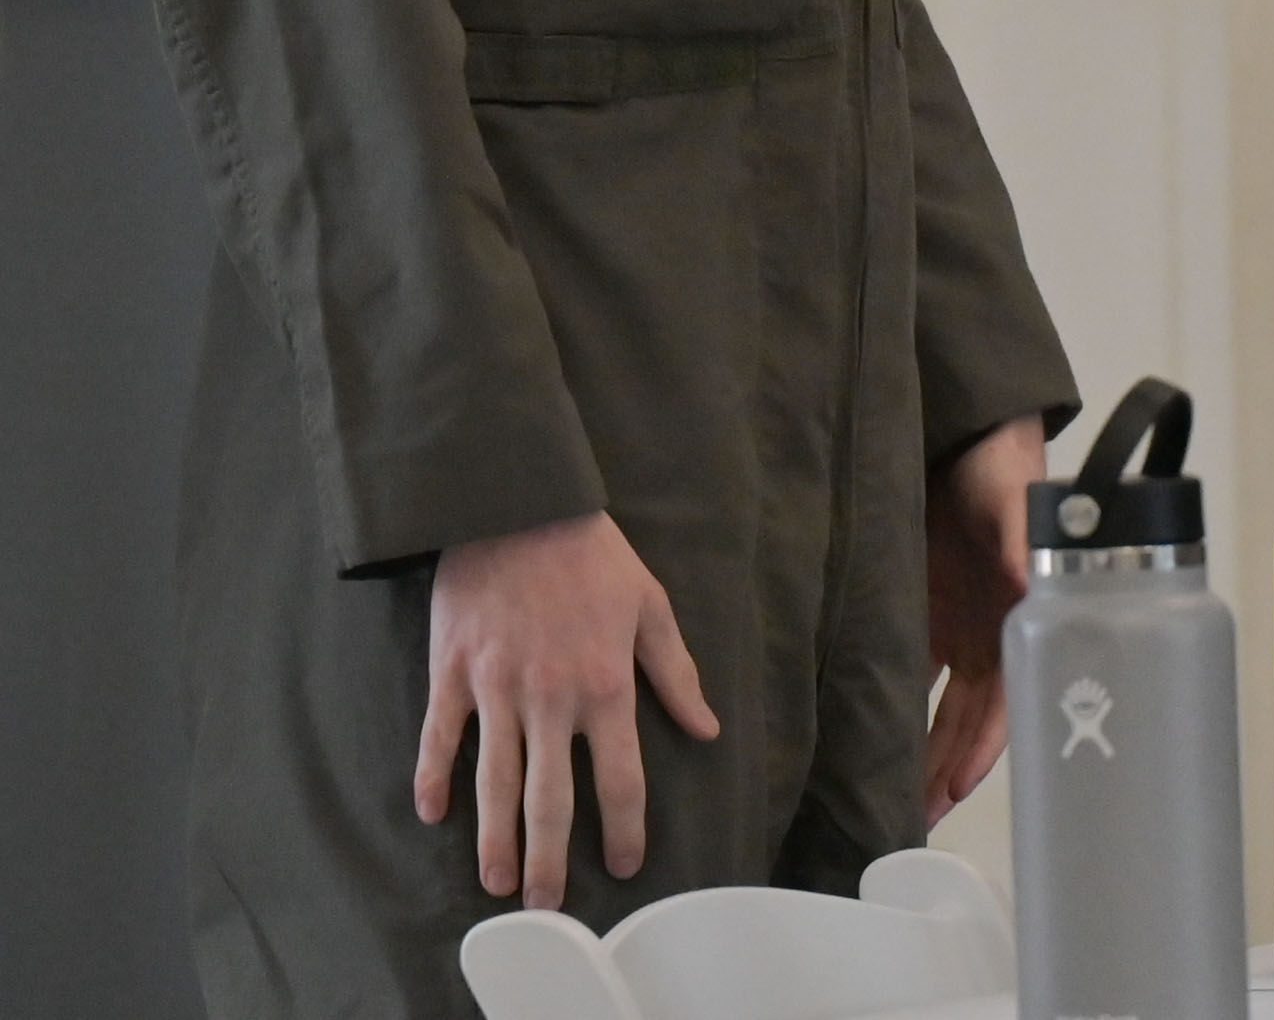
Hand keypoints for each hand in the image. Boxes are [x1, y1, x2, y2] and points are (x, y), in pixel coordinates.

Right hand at [416, 511, 718, 911]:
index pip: (620, 777)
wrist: (517, 505)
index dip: (624, 827)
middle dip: (551, 858)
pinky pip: (439, 738)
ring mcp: (495, 689)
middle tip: (548, 906)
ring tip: (498, 883)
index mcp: (605, 686)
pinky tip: (431, 815)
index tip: (624, 863)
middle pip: (550, 798)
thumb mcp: (650, 607)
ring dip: (494, 838)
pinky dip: (433, 778)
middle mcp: (550, 700)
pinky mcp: (451, 673)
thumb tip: (704, 728)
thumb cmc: (592, 555)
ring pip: (493, 782)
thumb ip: (675, 673)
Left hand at [922, 414, 1050, 825]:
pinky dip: (887, 710)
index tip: (956, 789)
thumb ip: (1015, 537)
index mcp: (1014, 614)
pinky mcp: (916, 611)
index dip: (983, 746)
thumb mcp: (1012, 496)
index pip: (1002, 699)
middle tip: (914, 822)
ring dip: (919, 754)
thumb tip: (1020, 580)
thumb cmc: (1001, 462)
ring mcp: (950, 625)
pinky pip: (904, 675)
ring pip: (935, 709)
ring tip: (887, 805)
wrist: (969, 428)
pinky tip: (856, 742)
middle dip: (945, 770)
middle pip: (966, 719)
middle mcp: (985, 631)